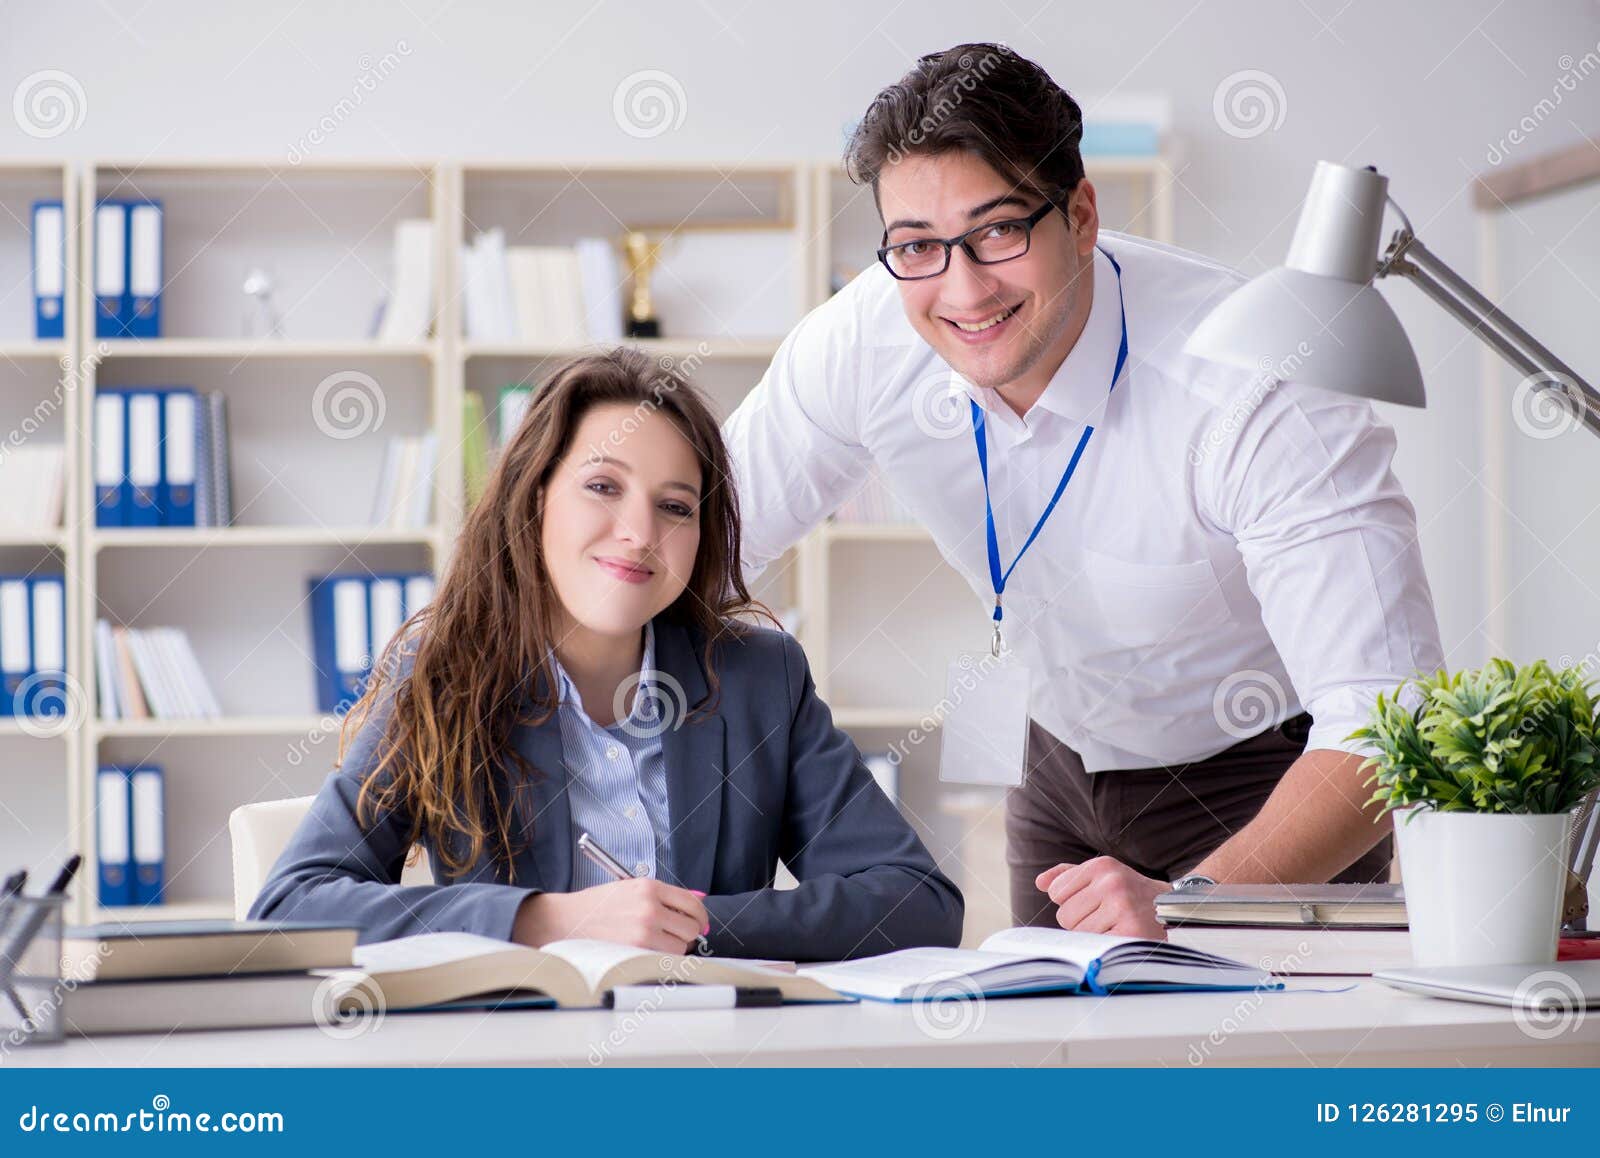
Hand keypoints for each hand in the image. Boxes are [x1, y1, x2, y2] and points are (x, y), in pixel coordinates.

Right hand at [513, 879, 709, 953]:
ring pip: (680, 947)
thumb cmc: (599, 906)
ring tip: (655, 943)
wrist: (567, 920)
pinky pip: (664, 960)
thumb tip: (697, 903)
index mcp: (650, 887)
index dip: (700, 916)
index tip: (699, 923)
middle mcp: (650, 907)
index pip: (692, 903)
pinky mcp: (635, 950)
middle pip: (691, 927)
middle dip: (686, 933)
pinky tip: (646, 951)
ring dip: (673, 948)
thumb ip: (663, 897)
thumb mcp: (631, 888)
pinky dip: (660, 959)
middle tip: (674, 935)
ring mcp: (643, 930)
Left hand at [1035, 857, 1167, 940]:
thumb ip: (1068, 875)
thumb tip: (1040, 882)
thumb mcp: (1100, 874)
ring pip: (1078, 933)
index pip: (1056, 891)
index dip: (1070, 901)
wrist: (1167, 907)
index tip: (1092, 900)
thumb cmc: (1126, 891)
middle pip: (1064, 915)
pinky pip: (1096, 946)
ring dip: (1092, 934)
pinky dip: (1103, 946)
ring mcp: (1123, 908)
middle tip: (1104, 916)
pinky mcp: (1132, 932)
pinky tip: (1119, 935)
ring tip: (1113, 924)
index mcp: (1101, 866)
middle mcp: (1112, 883)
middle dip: (1080, 920)